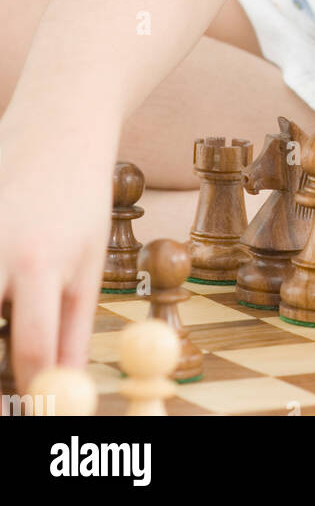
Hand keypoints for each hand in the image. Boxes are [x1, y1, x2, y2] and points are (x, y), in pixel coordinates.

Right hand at [0, 115, 114, 394]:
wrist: (58, 122)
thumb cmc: (79, 196)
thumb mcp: (88, 260)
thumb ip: (72, 327)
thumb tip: (65, 387)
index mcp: (42, 262)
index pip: (34, 350)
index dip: (33, 393)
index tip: (33, 411)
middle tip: (1, 394)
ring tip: (4, 318)